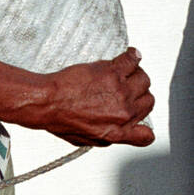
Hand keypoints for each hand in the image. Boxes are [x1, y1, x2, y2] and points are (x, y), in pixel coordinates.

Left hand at [30, 49, 154, 146]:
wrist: (46, 102)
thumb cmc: (58, 118)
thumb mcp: (84, 139)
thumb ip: (104, 137)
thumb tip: (115, 134)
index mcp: (117, 132)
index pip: (145, 135)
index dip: (142, 124)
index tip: (136, 116)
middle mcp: (124, 113)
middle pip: (147, 101)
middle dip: (137, 96)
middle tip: (123, 89)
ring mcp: (120, 92)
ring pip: (143, 80)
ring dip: (135, 76)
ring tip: (122, 74)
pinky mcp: (112, 73)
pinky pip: (133, 60)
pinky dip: (132, 56)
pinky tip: (129, 56)